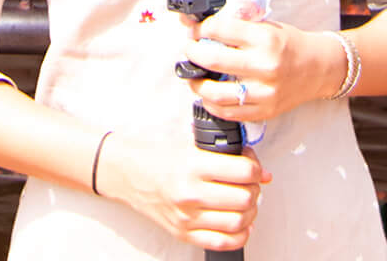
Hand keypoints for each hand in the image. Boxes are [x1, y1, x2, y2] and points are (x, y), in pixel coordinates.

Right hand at [94, 133, 269, 250]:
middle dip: (255, 190)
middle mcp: (190, 194)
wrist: (126, 172)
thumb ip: (224, 154)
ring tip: (245, 202)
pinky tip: (239, 223)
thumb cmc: (157, 155)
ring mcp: (186, 217)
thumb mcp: (190, 144)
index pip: (242, 172)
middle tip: (252, 183)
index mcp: (193, 165)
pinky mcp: (182, 233)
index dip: (256, 169)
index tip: (255, 167)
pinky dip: (239, 235)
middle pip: (244, 198)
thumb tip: (259, 170)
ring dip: (250, 212)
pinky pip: (221, 242)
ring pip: (237, 222)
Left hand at [179, 9, 340, 121]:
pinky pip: (230, 113)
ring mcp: (265, 92)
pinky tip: (208, 96)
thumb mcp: (266, 27)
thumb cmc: (290, 45)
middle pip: (214, 60)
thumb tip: (202, 25)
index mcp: (265, 38)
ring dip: (197, 84)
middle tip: (188, 50)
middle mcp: (265, 65)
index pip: (221, 30)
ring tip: (193, 77)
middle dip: (193, 53)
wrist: (318, 68)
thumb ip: (237, 27)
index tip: (195, 30)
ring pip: (217, 93)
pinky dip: (212, 105)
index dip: (201, 29)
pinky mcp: (265, 111)